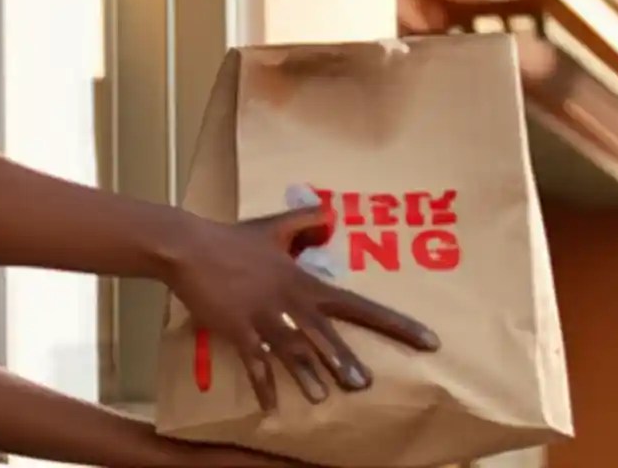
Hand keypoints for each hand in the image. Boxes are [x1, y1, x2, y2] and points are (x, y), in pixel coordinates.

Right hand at [169, 207, 439, 409]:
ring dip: (307, 375)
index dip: (395, 324)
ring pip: (293, 351)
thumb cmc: (233, 238)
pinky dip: (262, 385)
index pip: (359, 305)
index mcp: (305, 281)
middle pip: (326, 335)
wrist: (190, 247)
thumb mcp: (274, 226)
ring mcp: (264, 317)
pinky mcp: (238, 329)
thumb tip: (329, 210)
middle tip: (364, 383)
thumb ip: (304, 221)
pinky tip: (270, 406)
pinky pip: (254, 363)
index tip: (428, 340)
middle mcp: (291, 301)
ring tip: (322, 396)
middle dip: (345, 360)